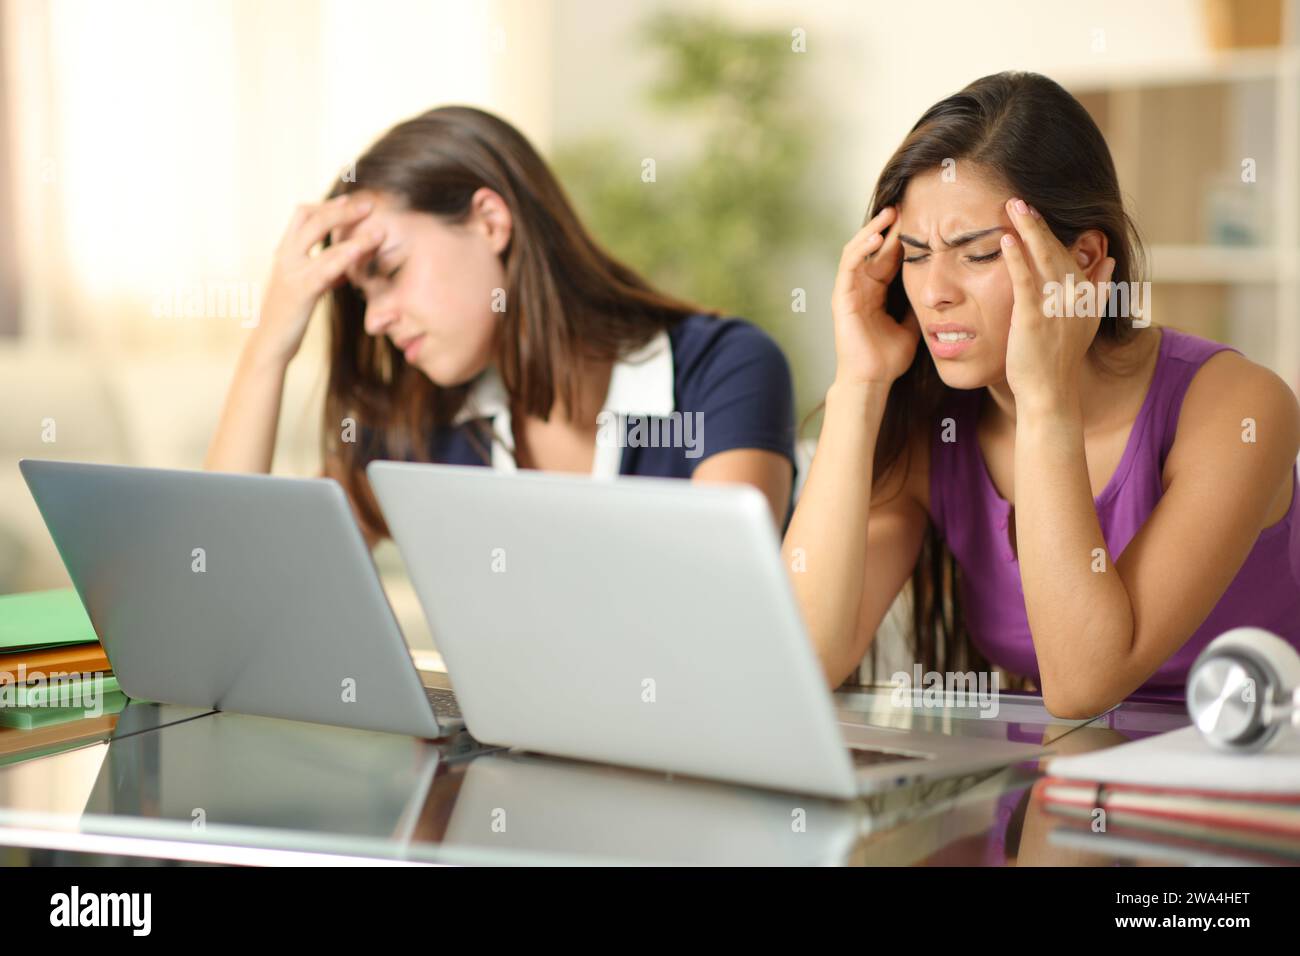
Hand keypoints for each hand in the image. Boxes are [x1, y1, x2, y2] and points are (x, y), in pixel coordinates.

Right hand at [248, 195, 385, 365]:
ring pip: (318, 236)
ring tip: (378, 228)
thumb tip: (345, 267)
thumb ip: (323, 274)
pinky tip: (362, 250)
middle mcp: (284, 257)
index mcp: (284, 254)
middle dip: (342, 208)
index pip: (302, 215)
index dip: (327, 205)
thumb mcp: (306, 290)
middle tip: (370, 204)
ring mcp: (290, 272)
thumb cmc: (289, 319)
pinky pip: (324, 267)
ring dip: (350, 227)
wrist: (269, 346)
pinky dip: (345, 255)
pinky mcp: (300, 291)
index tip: (350, 200)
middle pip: (310, 217)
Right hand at [830, 206, 920, 387]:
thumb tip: (937, 290)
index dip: (903, 237)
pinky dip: (861, 249)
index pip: (890, 256)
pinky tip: (875, 236)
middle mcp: (861, 287)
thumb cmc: (889, 358)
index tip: (922, 219)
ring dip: (873, 230)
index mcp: (877, 292)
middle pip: (875, 248)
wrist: (872, 380)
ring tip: (890, 213)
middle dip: (890, 226)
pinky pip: (849, 266)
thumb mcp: (913, 325)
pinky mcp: (841, 298)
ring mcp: (849, 291)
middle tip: (907, 205)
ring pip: (858, 250)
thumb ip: (919, 305)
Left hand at [1000, 198, 1115, 411]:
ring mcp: (1054, 307)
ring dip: (1028, 230)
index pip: (1070, 255)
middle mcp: (1073, 297)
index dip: (1054, 232)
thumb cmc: (1059, 359)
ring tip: (1013, 206)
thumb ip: (1099, 290)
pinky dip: (1017, 259)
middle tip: (1020, 198)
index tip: (1038, 210)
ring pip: (1043, 259)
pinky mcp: (1033, 318)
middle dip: (1038, 223)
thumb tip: (1108, 262)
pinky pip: (1025, 281)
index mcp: (1085, 296)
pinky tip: (1008, 240)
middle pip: (1057, 250)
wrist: (1050, 392)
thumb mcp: (1086, 322)